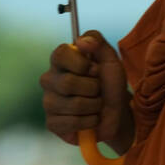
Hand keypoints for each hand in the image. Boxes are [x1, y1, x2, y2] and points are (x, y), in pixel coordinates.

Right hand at [39, 30, 134, 154]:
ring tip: (96, 105)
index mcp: (60, 61)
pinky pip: (71, 123)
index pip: (60, 54)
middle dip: (93, 88)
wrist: (117, 113)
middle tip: (98, 90)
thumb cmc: (110, 84)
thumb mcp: (110, 59)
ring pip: (73, 105)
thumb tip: (81, 41)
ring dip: (94, 106)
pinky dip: (89, 122)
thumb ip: (97, 41)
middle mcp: (49, 80)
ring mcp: (48, 102)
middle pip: (68, 83)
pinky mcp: (52, 123)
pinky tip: (90, 119)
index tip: (95, 70)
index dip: (82, 64)